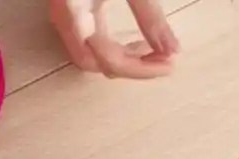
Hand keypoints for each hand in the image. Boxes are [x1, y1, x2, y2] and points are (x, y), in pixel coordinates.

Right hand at [49, 0, 178, 78]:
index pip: (109, 59)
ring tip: (152, 52)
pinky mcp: (72, 9)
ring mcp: (65, 15)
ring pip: (89, 57)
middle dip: (132, 68)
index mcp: (75, 11)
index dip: (142, 70)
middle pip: (94, 64)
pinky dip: (112, 48)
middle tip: (165, 61)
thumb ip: (150, 16)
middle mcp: (65, 19)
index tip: (172, 63)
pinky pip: (88, 42)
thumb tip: (172, 50)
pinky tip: (134, 41)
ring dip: (122, 60)